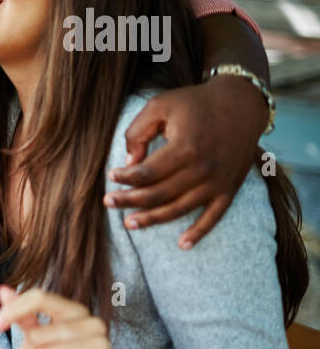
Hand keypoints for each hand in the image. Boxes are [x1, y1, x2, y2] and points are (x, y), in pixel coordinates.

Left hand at [105, 78, 264, 247]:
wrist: (242, 104)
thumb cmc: (195, 104)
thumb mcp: (160, 105)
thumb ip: (138, 132)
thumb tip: (130, 163)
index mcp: (186, 147)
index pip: (148, 172)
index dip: (126, 177)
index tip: (111, 176)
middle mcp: (204, 169)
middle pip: (159, 194)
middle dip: (130, 201)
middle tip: (108, 202)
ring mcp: (218, 182)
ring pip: (179, 209)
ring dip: (152, 219)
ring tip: (129, 224)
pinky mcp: (229, 188)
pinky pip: (214, 216)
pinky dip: (199, 232)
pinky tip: (182, 245)